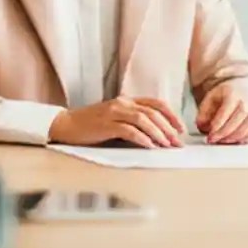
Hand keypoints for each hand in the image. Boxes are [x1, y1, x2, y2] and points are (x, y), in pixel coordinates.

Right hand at [49, 97, 185, 147]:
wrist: (66, 125)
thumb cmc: (92, 125)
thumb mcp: (116, 118)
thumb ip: (134, 121)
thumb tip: (158, 135)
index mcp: (128, 100)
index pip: (156, 104)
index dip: (172, 116)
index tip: (181, 129)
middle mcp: (123, 103)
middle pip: (153, 112)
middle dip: (169, 128)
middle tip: (177, 142)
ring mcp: (114, 112)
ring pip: (143, 119)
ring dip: (158, 133)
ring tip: (167, 145)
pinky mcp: (105, 124)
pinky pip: (128, 130)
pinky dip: (142, 138)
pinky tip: (150, 146)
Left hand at [195, 80, 247, 143]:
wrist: (245, 88)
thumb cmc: (229, 94)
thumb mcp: (212, 97)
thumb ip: (203, 112)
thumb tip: (201, 126)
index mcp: (234, 95)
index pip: (224, 114)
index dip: (216, 128)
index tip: (209, 136)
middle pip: (235, 125)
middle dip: (222, 136)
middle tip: (214, 140)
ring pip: (245, 132)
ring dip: (232, 139)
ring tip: (223, 140)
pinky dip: (246, 140)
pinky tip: (237, 140)